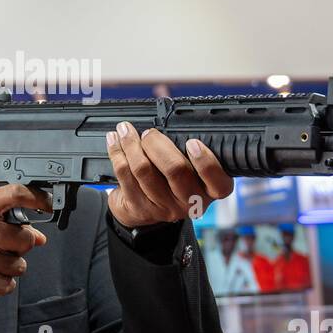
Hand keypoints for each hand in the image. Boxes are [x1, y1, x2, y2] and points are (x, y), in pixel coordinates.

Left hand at [105, 122, 233, 227]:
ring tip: (125, 130)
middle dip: (157, 143)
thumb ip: (189, 151)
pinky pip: (125, 175)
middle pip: (175, 169)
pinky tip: (115, 141)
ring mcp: (164, 207)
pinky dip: (117, 152)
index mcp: (210, 191)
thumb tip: (172, 121)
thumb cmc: (170, 181)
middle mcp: (189, 202)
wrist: (142, 211)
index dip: (205, 161)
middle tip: (148, 133)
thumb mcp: (190, 169)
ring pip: (144, 170)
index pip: (218, 181)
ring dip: (131, 144)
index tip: (192, 142)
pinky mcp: (139, 207)